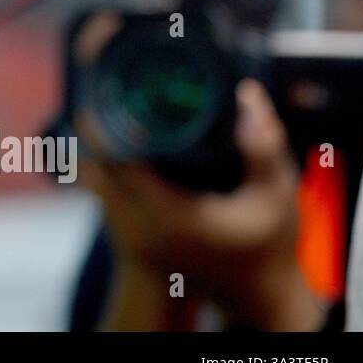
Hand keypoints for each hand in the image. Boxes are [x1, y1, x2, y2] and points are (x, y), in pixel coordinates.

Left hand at [74, 13, 324, 329]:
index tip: (103, 79)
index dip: (102, 117)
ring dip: (92, 128)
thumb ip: (263, 151)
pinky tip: (111, 117)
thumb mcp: (274, 201)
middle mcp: (134, 220)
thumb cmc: (261, 249)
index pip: (113, 158)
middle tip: (103, 67)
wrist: (246, 295)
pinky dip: (99, 147)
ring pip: (88, 164)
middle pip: (90, 154)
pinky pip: (96, 174)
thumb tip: (249, 99)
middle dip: (93, 110)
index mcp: (165, 213)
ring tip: (104, 86)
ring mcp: (122, 223)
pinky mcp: (121, 221)